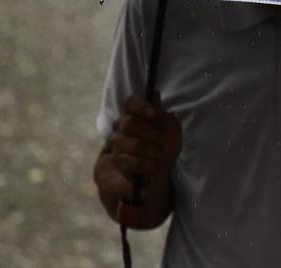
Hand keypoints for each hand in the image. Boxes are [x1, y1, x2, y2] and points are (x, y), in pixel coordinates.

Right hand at [94, 94, 182, 227]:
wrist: (155, 186)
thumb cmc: (164, 155)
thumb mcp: (172, 135)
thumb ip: (164, 116)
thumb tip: (155, 94)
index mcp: (136, 118)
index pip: (130, 103)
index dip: (141, 106)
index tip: (154, 114)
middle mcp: (122, 130)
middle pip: (127, 122)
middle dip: (148, 132)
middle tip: (162, 142)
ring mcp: (113, 148)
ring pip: (122, 141)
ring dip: (146, 149)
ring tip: (158, 158)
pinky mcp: (107, 166)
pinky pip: (121, 160)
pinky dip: (140, 164)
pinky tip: (150, 168)